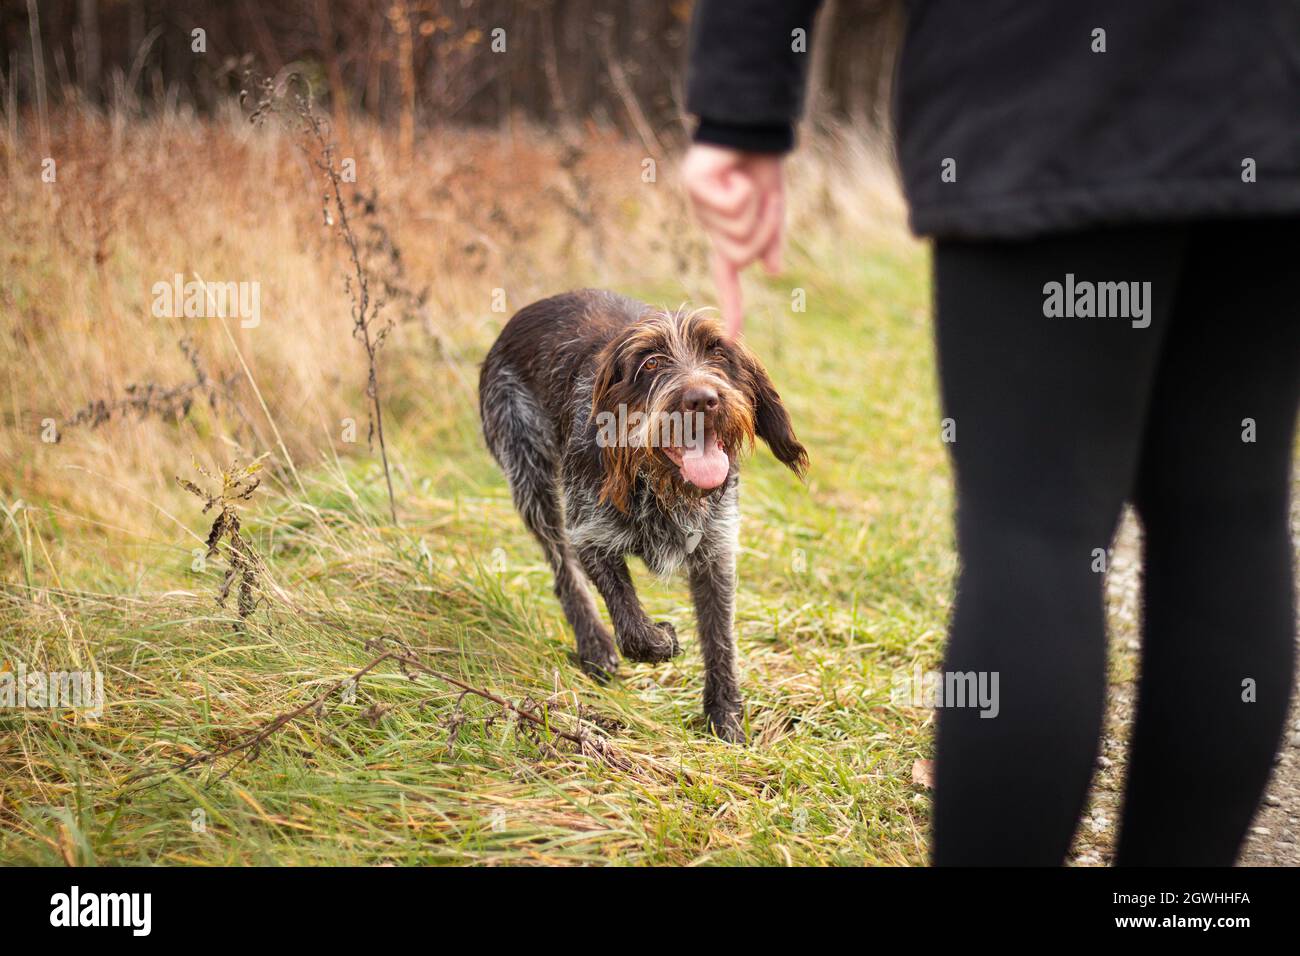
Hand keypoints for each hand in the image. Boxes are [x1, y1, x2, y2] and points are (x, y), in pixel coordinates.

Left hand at [681, 144, 784, 339]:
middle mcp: (708, 224)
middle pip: (742, 255)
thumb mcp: (773, 208)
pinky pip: (730, 206)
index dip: (732, 306)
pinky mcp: (695, 186)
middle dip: (763, 230)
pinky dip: (743, 187)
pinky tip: (735, 169)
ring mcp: (698, 206)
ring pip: (736, 233)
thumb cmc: (760, 164)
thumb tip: (773, 273)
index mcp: (725, 232)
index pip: (728, 276)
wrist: (751, 126)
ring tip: (747, 179)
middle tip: (764, 196)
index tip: (732, 340)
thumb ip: (772, 240)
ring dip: (755, 207)